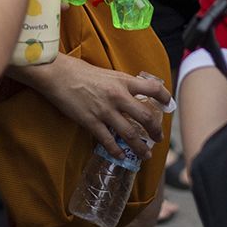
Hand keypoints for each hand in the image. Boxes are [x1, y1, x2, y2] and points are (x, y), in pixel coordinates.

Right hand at [18, 59, 168, 153]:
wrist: (57, 74)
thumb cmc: (79, 71)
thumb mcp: (107, 73)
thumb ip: (121, 85)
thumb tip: (132, 95)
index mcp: (124, 81)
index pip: (153, 89)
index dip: (165, 98)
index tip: (168, 105)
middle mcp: (118, 96)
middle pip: (146, 117)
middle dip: (156, 131)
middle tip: (158, 138)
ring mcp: (105, 111)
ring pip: (130, 134)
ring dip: (140, 147)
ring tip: (146, 155)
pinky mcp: (91, 122)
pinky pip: (108, 141)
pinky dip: (117, 151)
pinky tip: (121, 155)